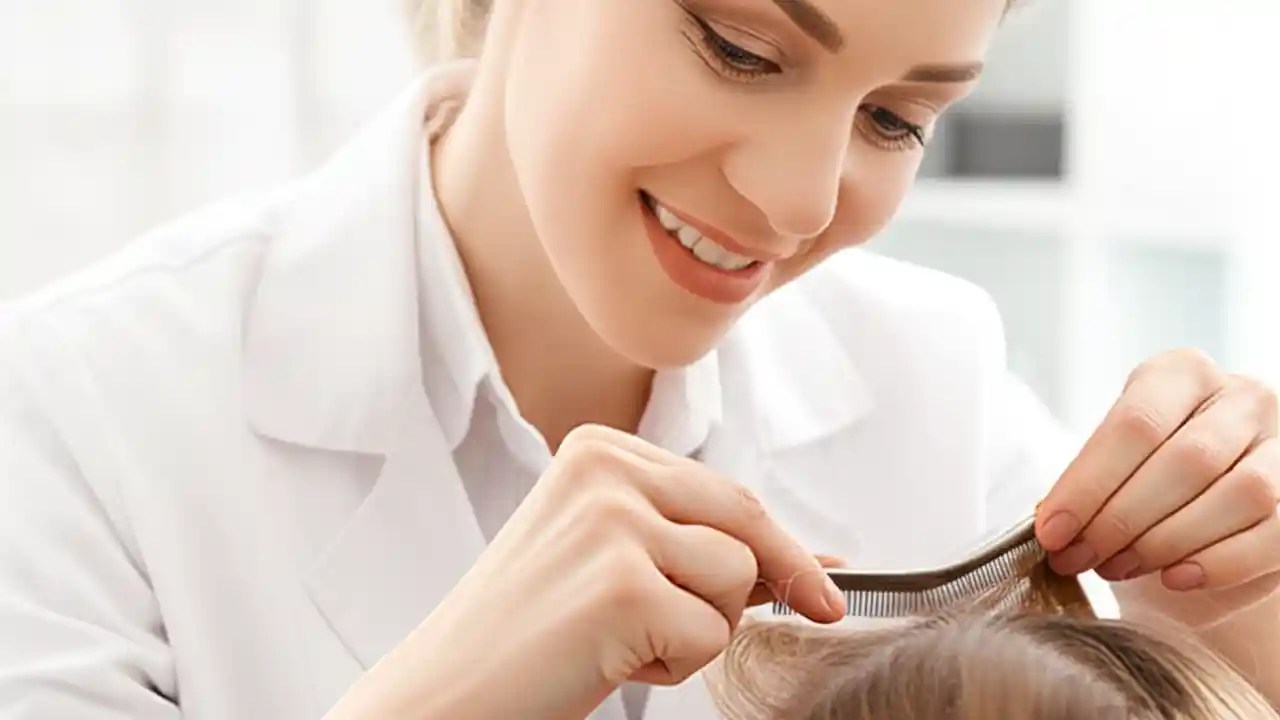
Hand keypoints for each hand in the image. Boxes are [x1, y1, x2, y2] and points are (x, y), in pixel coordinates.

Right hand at [329, 424, 843, 719]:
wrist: (446, 692)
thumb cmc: (526, 633)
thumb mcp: (606, 555)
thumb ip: (690, 540)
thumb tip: (808, 565)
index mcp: (598, 450)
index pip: (724, 489)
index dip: (780, 543)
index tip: (825, 581)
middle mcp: (604, 470)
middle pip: (745, 519)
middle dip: (785, 576)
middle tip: (820, 611)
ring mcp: (612, 524)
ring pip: (737, 578)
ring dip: (700, 627)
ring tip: (624, 637)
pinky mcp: (621, 587)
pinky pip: (711, 635)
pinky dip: (674, 667)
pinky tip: (609, 660)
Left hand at [1036, 349, 1279, 619]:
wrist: (1207, 511)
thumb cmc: (1147, 479)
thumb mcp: (1115, 463)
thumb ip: (1089, 483)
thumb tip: (1053, 524)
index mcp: (1182, 374)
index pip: (1136, 422)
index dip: (1089, 484)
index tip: (1052, 531)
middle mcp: (1243, 397)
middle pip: (1186, 460)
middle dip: (1122, 519)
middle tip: (1080, 557)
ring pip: (1239, 494)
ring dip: (1168, 541)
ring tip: (1120, 566)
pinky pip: (1274, 533)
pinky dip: (1220, 562)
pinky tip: (1175, 578)